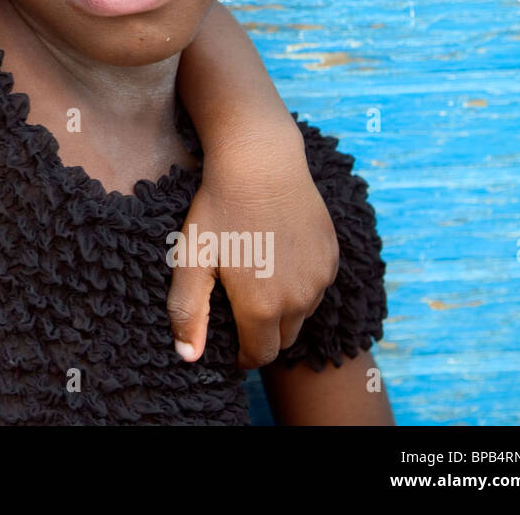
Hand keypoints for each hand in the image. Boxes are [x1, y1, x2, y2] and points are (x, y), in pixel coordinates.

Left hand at [166, 125, 338, 367]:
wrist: (260, 162)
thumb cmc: (219, 209)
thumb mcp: (191, 258)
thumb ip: (188, 311)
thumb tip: (187, 357)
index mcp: (263, 308)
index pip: (259, 356)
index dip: (242, 356)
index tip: (230, 346)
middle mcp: (299, 300)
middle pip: (283, 338)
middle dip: (262, 334)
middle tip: (239, 310)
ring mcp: (320, 278)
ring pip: (302, 313)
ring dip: (283, 309)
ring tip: (256, 280)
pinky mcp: (332, 256)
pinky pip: (316, 285)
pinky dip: (299, 284)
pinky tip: (276, 258)